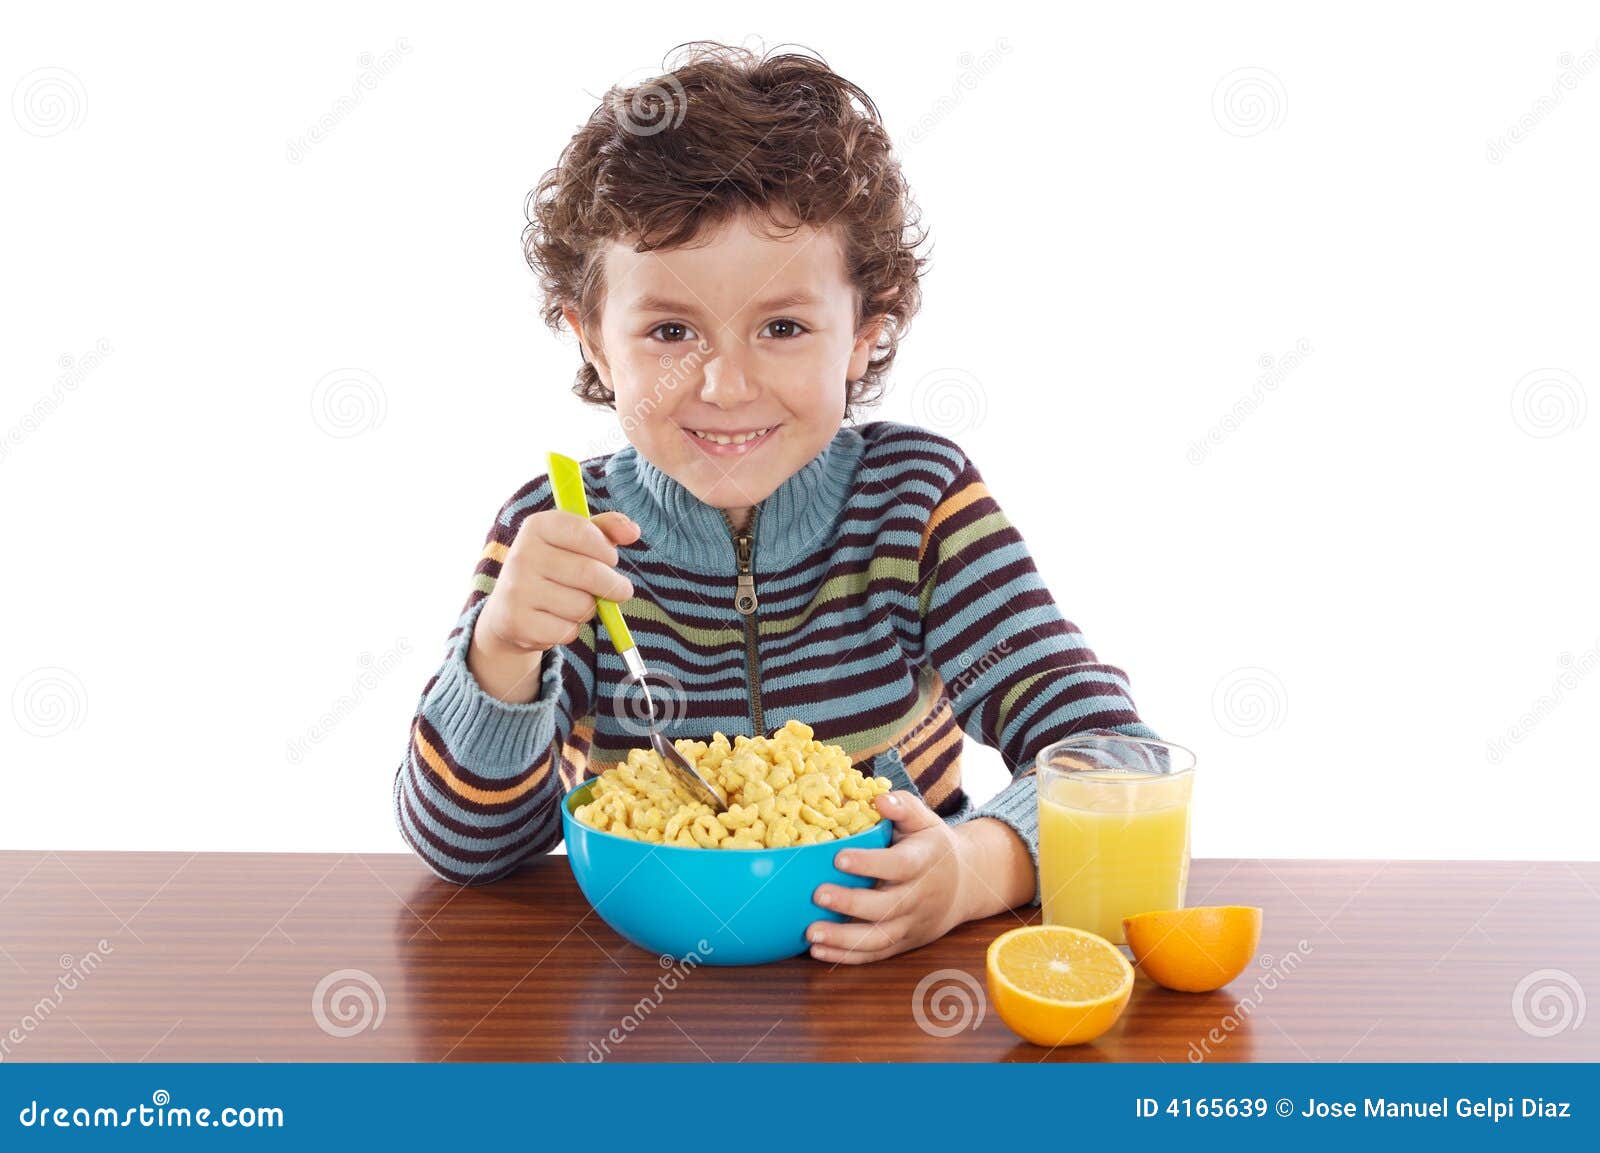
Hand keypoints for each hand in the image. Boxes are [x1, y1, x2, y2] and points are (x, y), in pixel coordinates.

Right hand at [468, 508, 638, 702]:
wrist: (507, 611)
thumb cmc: (553, 569)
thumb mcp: (577, 541)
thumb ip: (607, 529)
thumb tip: (633, 532)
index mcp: (536, 526)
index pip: (585, 532)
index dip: (607, 550)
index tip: (611, 559)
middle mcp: (521, 554)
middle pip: (589, 573)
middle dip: (613, 585)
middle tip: (619, 590)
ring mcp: (517, 590)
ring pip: (583, 606)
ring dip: (590, 609)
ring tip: (574, 603)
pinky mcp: (518, 623)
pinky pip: (568, 631)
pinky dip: (572, 629)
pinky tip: (556, 621)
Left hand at [804, 790, 968, 964]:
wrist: (964, 886)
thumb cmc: (933, 847)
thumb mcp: (925, 821)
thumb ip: (903, 807)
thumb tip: (879, 799)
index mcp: (924, 863)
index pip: (899, 866)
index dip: (870, 864)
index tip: (839, 857)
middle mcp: (919, 897)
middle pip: (887, 907)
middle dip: (851, 904)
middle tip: (818, 894)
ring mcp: (911, 924)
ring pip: (879, 938)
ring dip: (843, 940)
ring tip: (811, 933)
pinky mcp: (903, 943)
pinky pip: (875, 954)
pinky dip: (847, 956)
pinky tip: (818, 951)